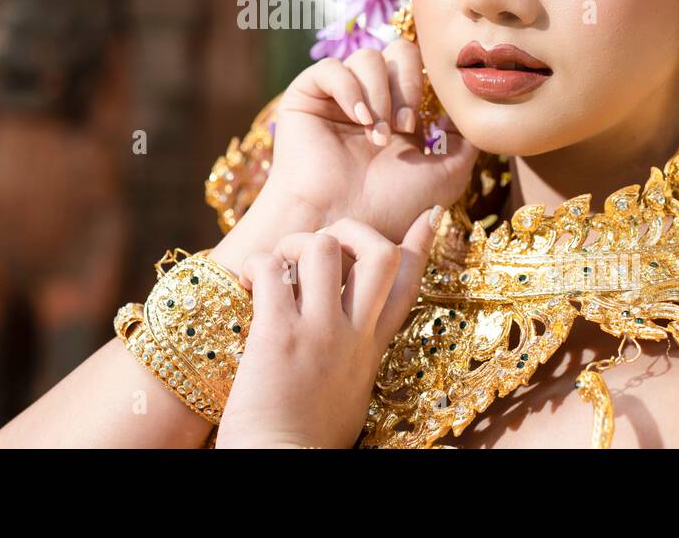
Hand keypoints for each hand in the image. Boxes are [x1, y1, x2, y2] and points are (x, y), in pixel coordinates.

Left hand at [214, 209, 440, 448]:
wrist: (282, 465)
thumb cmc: (307, 436)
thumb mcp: (351, 391)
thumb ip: (356, 354)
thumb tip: (352, 329)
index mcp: (372, 349)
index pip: (409, 285)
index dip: (421, 244)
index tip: (431, 214)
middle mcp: (353, 336)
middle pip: (379, 253)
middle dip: (350, 232)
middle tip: (322, 245)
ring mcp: (319, 333)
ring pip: (322, 248)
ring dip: (294, 244)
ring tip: (276, 266)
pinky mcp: (278, 335)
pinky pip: (270, 270)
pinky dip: (256, 265)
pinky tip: (248, 284)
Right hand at [267, 38, 475, 243]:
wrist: (343, 226)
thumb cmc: (393, 209)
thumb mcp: (447, 176)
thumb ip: (464, 141)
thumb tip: (458, 111)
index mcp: (398, 116)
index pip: (418, 69)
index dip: (425, 86)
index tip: (421, 126)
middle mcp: (369, 102)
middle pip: (397, 52)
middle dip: (407, 85)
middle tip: (404, 125)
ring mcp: (337, 99)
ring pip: (367, 58)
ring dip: (380, 94)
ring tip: (377, 135)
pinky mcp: (306, 98)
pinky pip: (331, 68)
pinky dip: (350, 89)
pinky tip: (358, 118)